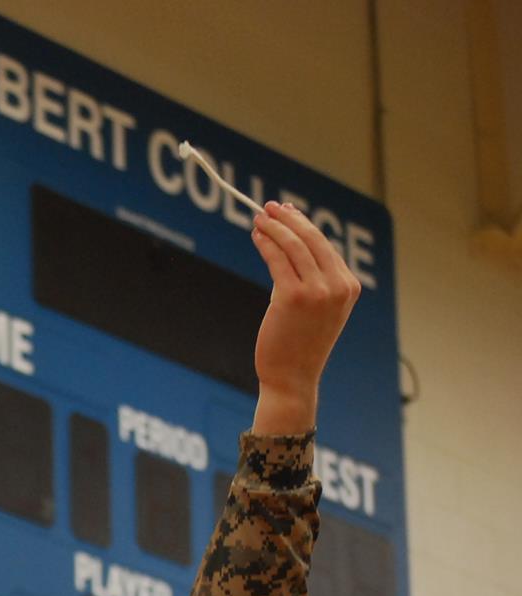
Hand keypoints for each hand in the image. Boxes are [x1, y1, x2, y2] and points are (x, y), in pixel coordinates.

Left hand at [249, 201, 361, 434]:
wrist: (292, 378)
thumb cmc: (299, 345)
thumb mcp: (317, 308)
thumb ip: (312, 279)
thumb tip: (289, 243)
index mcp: (348, 287)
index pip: (325, 246)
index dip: (304, 225)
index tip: (287, 212)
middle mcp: (338, 286)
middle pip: (312, 239)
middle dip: (289, 219)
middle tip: (269, 207)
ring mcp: (318, 291)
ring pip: (294, 245)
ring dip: (274, 227)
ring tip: (259, 218)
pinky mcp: (293, 297)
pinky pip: (278, 259)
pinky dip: (266, 243)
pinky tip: (257, 236)